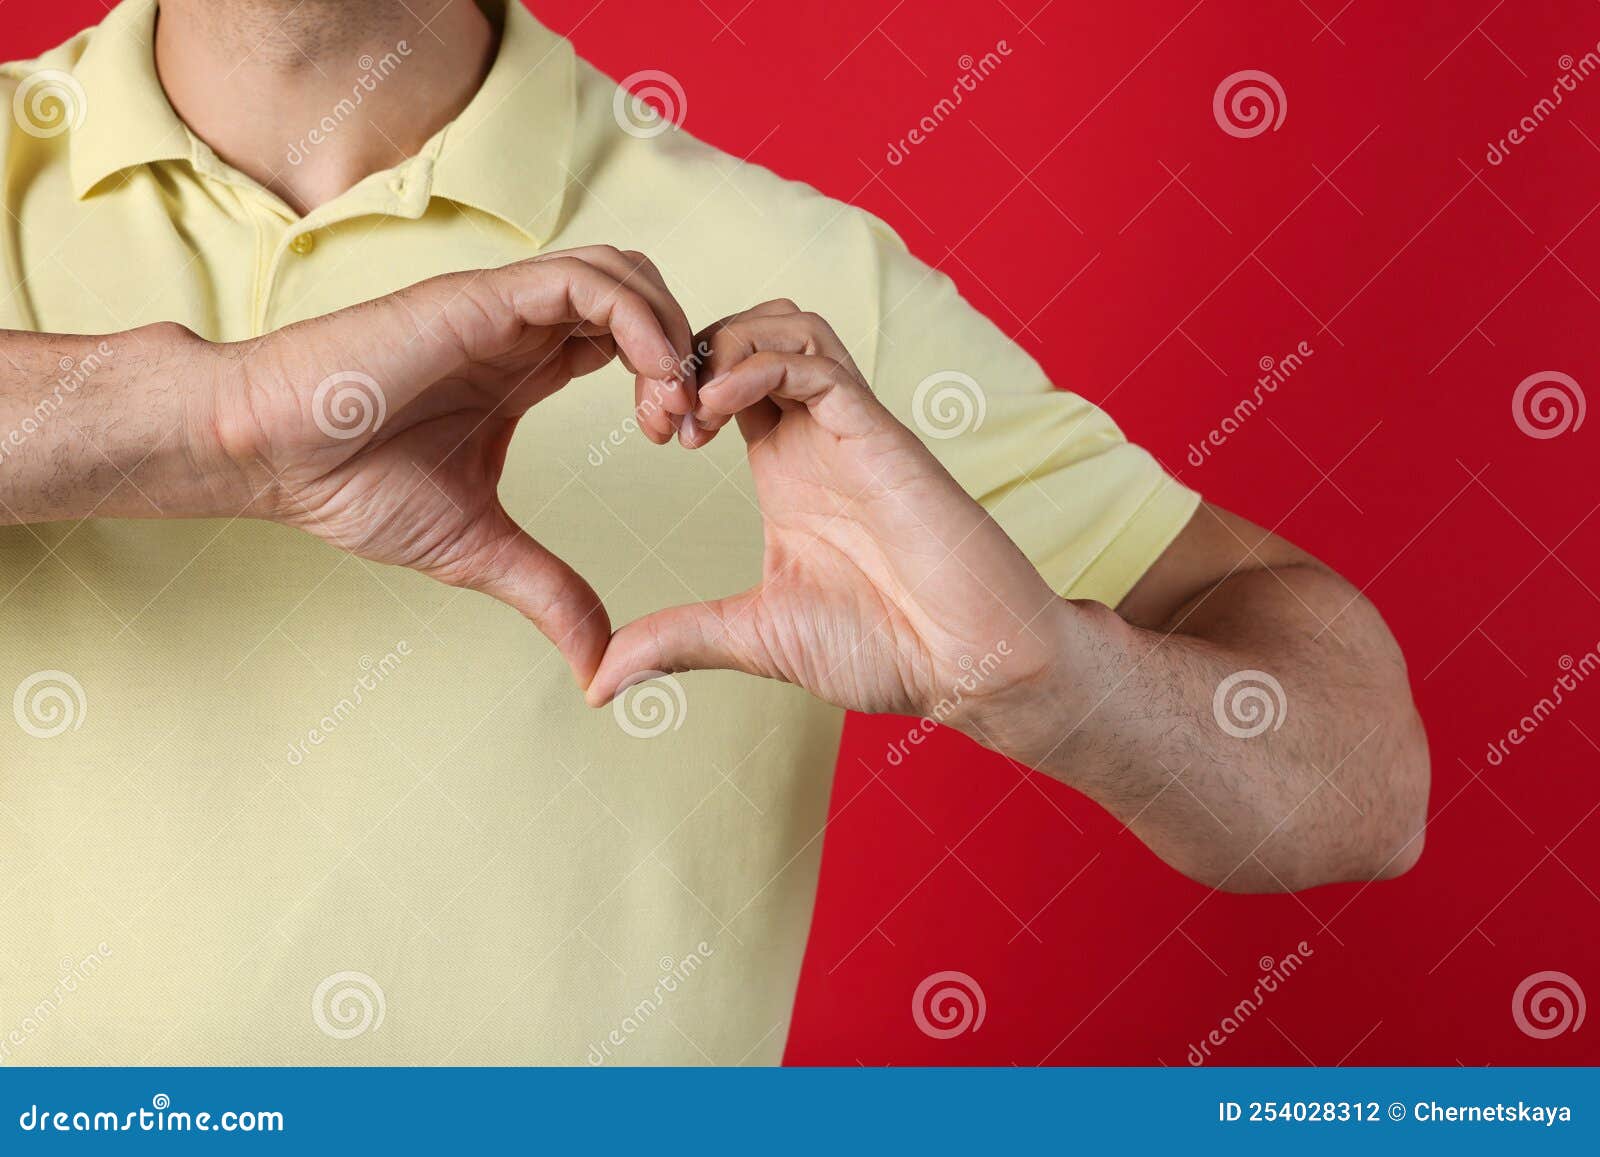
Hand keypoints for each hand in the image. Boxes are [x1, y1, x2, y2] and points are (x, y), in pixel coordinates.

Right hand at [209, 246, 697, 684]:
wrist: (271, 456)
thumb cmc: (352, 487)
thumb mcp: (480, 551)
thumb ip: (549, 593)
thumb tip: (598, 666)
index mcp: (524, 368)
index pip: (629, 342)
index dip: (672, 382)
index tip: (681, 443)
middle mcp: (521, 327)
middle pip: (641, 299)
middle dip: (685, 355)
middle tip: (691, 427)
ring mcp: (503, 306)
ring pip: (624, 274)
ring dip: (670, 335)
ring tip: (674, 408)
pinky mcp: (481, 298)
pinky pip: (587, 281)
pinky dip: (639, 321)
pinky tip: (652, 382)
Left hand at [586, 300, 1067, 725]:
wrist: (967, 664)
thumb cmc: (884, 647)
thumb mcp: (752, 637)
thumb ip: (678, 641)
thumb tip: (599, 681)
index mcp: (785, 467)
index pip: (723, 379)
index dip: (673, 386)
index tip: (648, 436)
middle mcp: (815, 435)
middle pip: (751, 330)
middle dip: (689, 351)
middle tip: (658, 413)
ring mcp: (849, 428)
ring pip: (787, 323)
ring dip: (724, 345)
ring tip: (688, 406)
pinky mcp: (879, 432)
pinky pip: (816, 361)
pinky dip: (758, 365)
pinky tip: (716, 409)